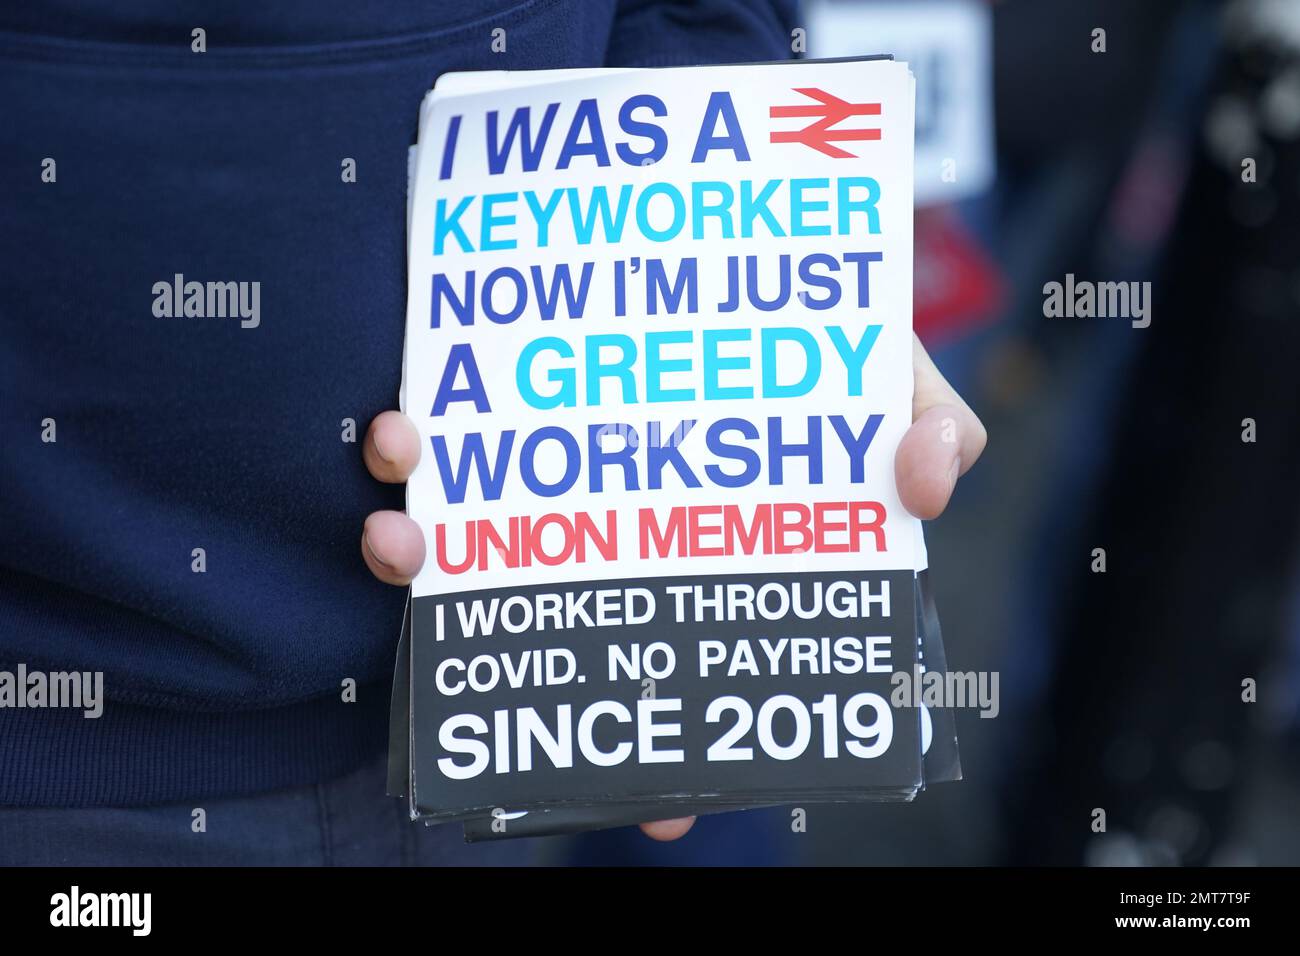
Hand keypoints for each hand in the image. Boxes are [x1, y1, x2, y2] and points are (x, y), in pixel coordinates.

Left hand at [360, 335, 983, 840]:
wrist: (729, 213)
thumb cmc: (816, 320)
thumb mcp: (890, 367)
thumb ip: (931, 420)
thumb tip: (929, 484)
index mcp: (713, 539)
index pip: (693, 660)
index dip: (677, 746)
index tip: (663, 813)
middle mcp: (622, 522)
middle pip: (571, 629)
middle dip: (543, 689)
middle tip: (533, 733)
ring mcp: (553, 473)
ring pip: (475, 548)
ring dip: (420, 558)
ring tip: (403, 544)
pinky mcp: (497, 413)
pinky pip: (433, 451)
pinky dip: (404, 454)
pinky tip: (400, 441)